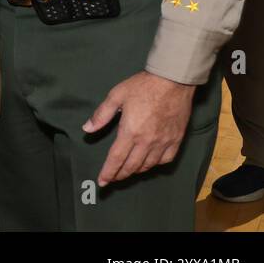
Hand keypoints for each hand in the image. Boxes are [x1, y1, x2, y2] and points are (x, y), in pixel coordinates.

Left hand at [83, 70, 196, 185]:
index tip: (102, 181)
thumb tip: (87, 129)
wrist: (173, 81)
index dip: (108, 172)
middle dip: (119, 175)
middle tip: (112, 178)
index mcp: (130, 131)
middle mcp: (147, 141)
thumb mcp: (116, 96)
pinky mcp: (176, 140)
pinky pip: (165, 160)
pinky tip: (148, 163)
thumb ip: (101, 115)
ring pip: (148, 165)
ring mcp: (163, 142)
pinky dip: (155, 165)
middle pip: (131, 166)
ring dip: (136, 170)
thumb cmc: (142, 86)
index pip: (116, 158)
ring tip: (127, 171)